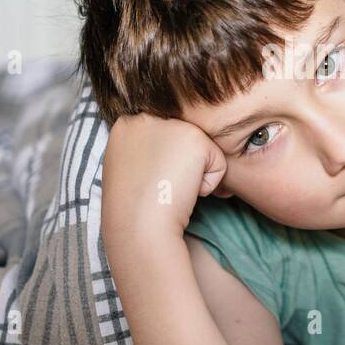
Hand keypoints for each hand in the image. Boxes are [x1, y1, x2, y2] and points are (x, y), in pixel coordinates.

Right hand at [101, 113, 228, 241]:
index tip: (149, 184)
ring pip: (201, 152)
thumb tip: (170, 154)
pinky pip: (218, 162)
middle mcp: (147, 117)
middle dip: (178, 168)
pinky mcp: (195, 138)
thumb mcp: (127, 170)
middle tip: (159, 188)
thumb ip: (144, 151)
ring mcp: (171, 124)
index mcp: (126, 124)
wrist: (138, 227)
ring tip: (168, 189)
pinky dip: (207, 185)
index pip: (163, 139)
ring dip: (192, 176)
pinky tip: (183, 191)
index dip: (162, 168)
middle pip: (183, 142)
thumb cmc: (132, 210)